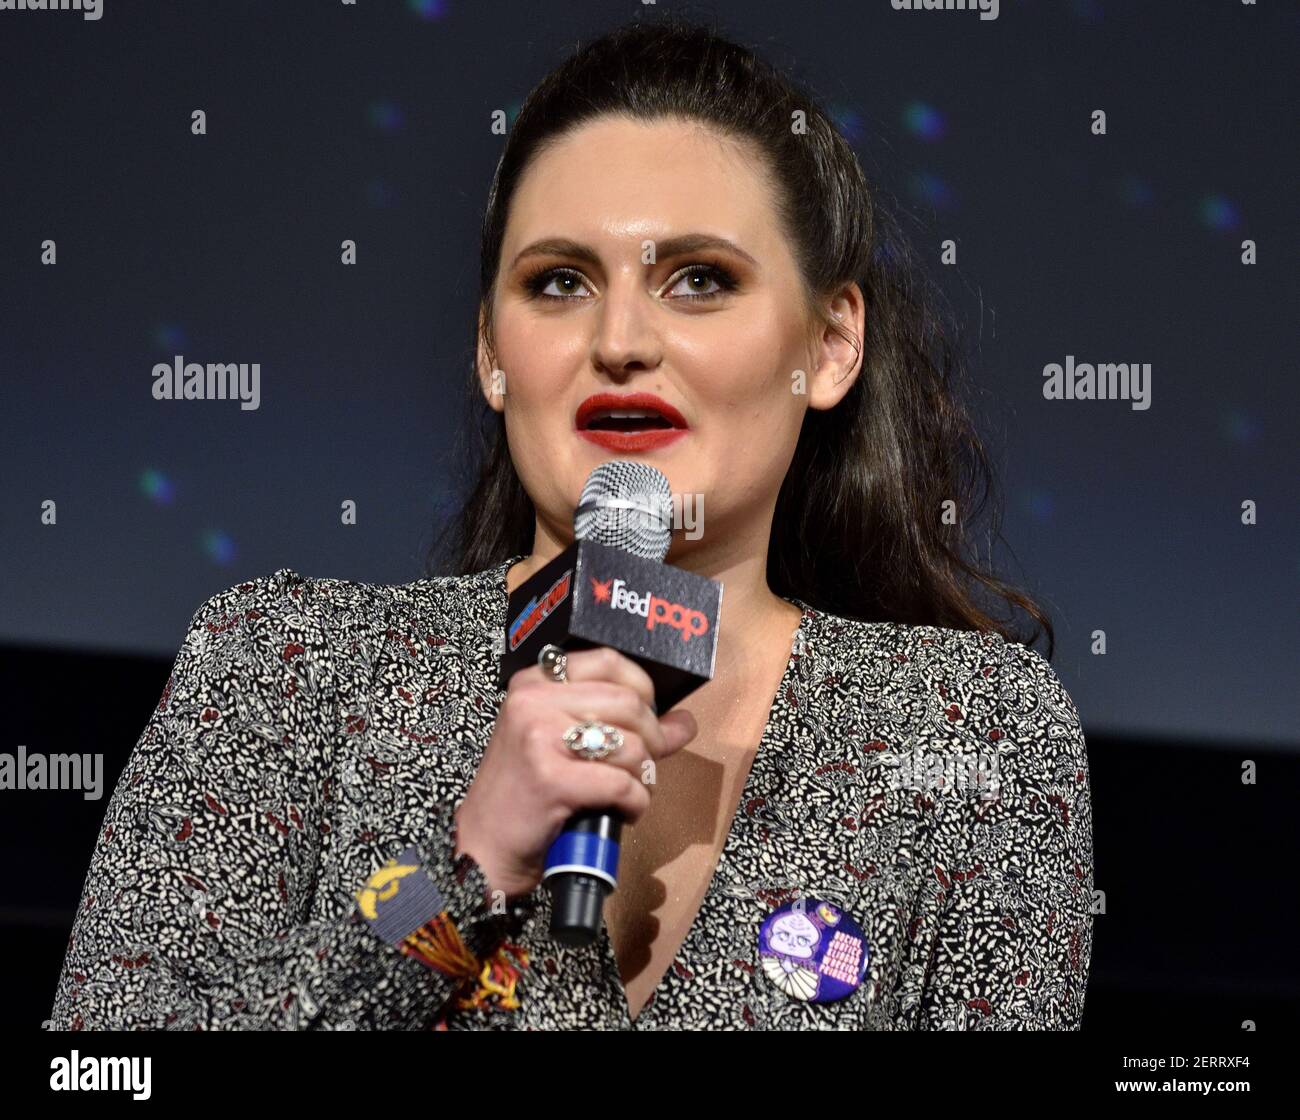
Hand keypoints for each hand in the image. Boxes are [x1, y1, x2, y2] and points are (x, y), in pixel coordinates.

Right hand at [453, 647, 697, 898]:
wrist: (482, 849)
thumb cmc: (527, 795)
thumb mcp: (563, 745)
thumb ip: (624, 726)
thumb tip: (684, 721)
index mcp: (534, 683)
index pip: (608, 661)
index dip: (642, 688)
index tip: (647, 717)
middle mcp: (532, 702)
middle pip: (627, 703)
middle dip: (651, 739)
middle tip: (643, 766)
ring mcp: (539, 738)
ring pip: (629, 745)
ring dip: (643, 776)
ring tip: (627, 793)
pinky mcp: (550, 779)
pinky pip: (621, 784)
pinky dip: (635, 803)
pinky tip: (622, 813)